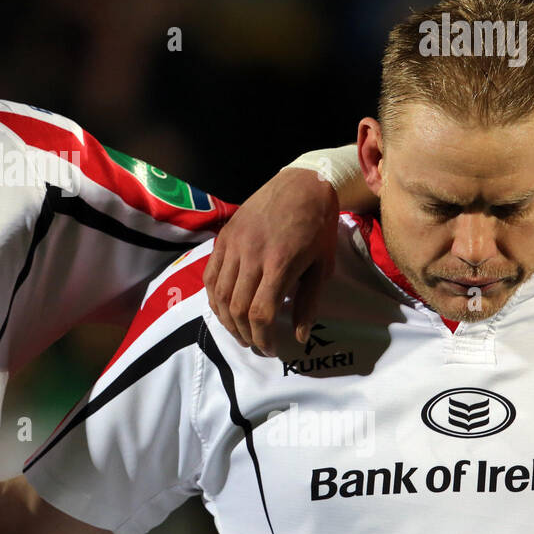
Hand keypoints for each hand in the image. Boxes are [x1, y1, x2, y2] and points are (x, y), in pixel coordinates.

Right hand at [205, 168, 338, 354]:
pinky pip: (210, 275)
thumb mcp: (322, 265)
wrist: (301, 184)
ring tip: (239, 332)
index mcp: (280, 263)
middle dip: (245, 334)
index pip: (261, 312)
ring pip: (219, 294)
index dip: (263, 338)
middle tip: (255, 345)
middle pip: (237, 308)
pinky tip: (223, 309)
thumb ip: (308, 302)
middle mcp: (252, 255)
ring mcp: (234, 245)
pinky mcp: (224, 237)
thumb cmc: (318, 225)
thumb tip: (300, 336)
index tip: (271, 349)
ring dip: (226, 320)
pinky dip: (213, 297)